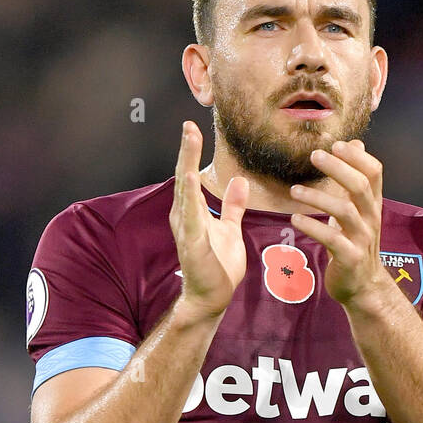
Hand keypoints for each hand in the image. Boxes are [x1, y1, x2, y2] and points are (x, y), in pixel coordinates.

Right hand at [170, 121, 248, 317]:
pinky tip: (189, 179)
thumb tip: (239, 180)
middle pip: (183, 177)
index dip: (190, 152)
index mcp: (192, 212)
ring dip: (185, 165)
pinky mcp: (192, 244)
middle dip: (186, 151)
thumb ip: (233, 206)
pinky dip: (189, 197)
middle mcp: (184, 217)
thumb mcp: (230, 229)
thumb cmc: (218, 266)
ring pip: (185, 192)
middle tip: (188, 125)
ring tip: (188, 141)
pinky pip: (190, 217)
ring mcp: (186, 230)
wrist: (213, 297)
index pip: (189, 175)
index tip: (192, 127)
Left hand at [289, 140, 389, 307]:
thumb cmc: (355, 245)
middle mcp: (371, 219)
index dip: (356, 156)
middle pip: (360, 186)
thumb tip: (356, 145)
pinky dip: (312, 227)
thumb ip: (355, 181)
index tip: (335, 144)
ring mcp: (361, 239)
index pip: (374, 172)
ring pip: (344, 210)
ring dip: (317, 197)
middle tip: (314, 155)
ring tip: (294, 191)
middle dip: (338, 167)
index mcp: (373, 205)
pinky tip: (295, 220)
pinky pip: (331, 239)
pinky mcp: (349, 258)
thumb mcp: (359, 211)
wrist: (363, 287)